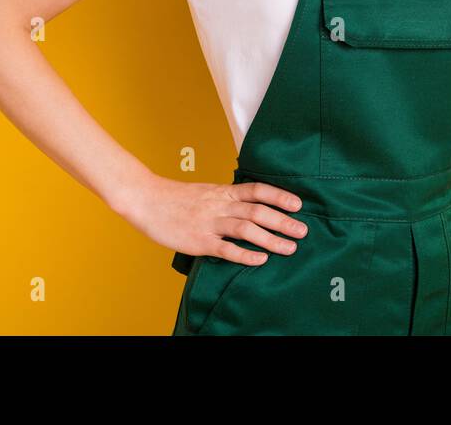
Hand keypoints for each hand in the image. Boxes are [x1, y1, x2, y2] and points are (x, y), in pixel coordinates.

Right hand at [120, 173, 308, 265]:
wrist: (147, 200)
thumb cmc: (178, 198)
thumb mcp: (208, 191)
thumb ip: (229, 198)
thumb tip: (252, 205)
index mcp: (224, 192)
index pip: (257, 190)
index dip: (279, 196)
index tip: (298, 204)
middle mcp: (221, 205)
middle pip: (258, 211)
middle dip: (283, 221)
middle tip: (303, 231)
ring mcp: (210, 223)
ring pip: (246, 229)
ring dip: (271, 239)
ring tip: (289, 248)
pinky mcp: (199, 241)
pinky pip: (226, 249)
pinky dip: (245, 255)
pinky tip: (260, 260)